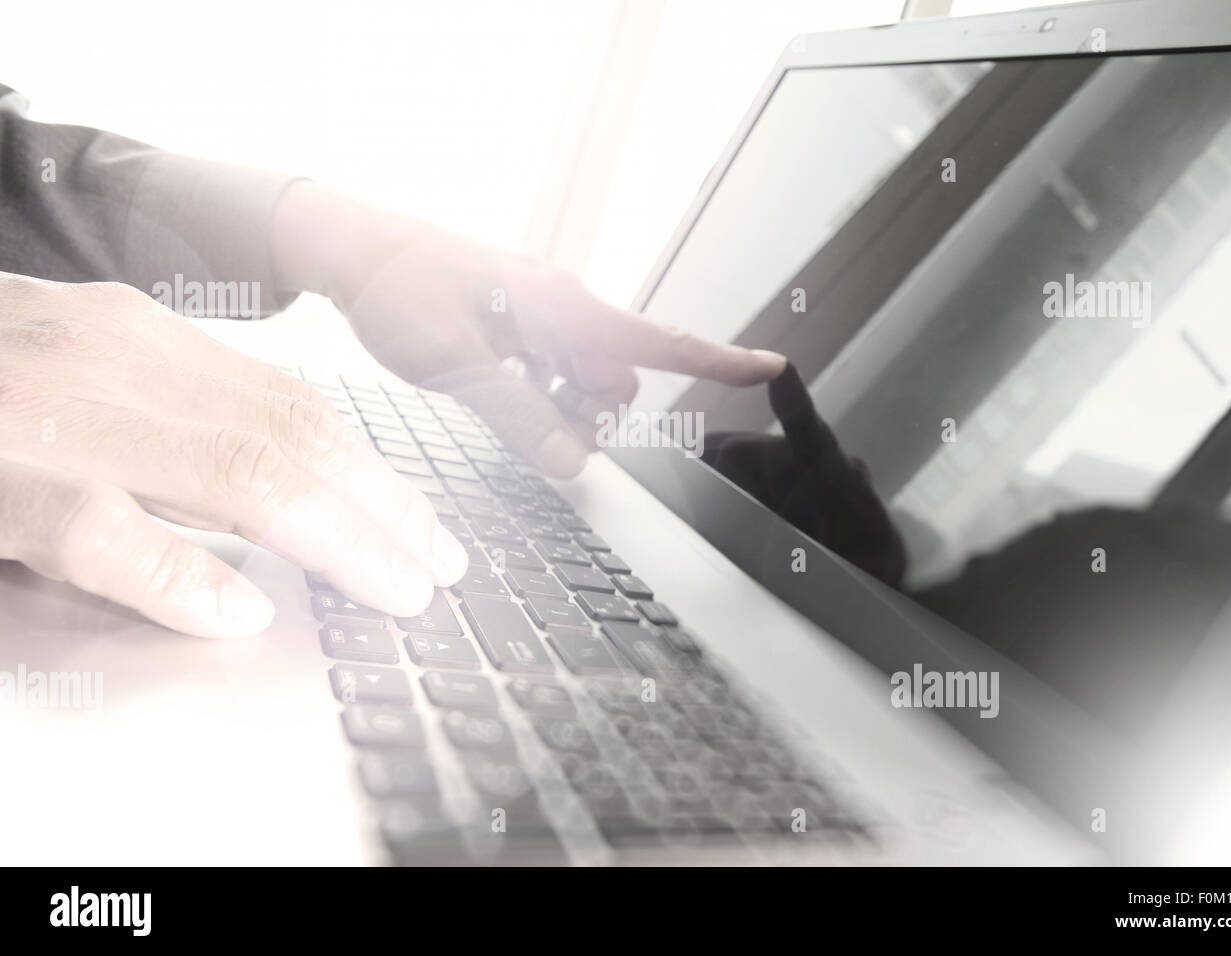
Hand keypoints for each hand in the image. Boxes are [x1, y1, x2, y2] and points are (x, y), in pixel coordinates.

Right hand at [0, 273, 467, 637]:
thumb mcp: (89, 368)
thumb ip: (179, 408)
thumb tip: (295, 469)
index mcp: (139, 339)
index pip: (295, 405)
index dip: (374, 470)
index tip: (427, 523)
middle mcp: (113, 362)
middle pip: (290, 442)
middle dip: (380, 512)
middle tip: (440, 569)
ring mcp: (56, 419)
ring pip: (234, 473)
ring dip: (333, 539)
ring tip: (394, 588)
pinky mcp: (1, 483)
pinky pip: (105, 533)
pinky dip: (181, 576)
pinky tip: (238, 613)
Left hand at [272, 183, 785, 476]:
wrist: (348, 247)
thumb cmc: (398, 291)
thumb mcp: (458, 367)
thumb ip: (522, 419)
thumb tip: (575, 465)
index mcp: (564, 309)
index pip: (659, 342)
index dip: (719, 360)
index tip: (772, 370)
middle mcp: (564, 307)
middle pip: (616, 381)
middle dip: (588, 414)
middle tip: (522, 418)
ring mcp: (541, 313)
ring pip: (582, 381)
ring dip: (556, 406)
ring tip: (494, 391)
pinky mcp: (518, 321)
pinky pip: (551, 369)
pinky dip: (534, 389)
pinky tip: (491, 379)